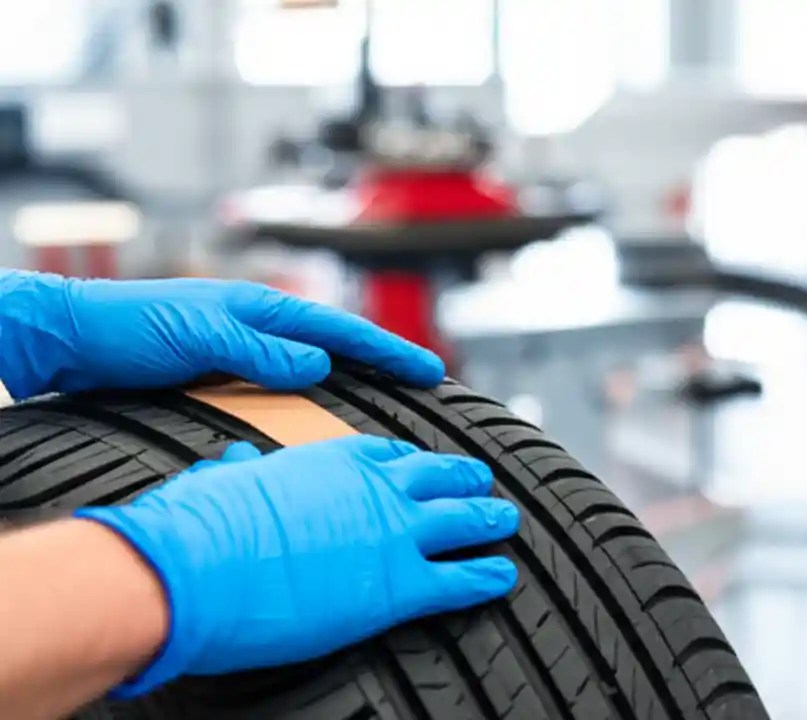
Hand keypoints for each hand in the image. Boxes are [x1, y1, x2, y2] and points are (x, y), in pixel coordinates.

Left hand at [0, 272, 442, 399]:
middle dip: (383, 366)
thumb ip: (260, 350)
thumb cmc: (125, 327)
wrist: (66, 339)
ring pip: (313, 370)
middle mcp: (258, 327)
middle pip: (337, 347)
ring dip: (352, 386)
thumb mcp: (199, 335)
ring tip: (387, 407)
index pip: (341, 330)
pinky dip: (312, 402)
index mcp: (260, 309)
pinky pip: (282, 390)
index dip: (389, 352)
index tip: (430, 372)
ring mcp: (241, 350)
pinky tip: (319, 421)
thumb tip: (318, 365)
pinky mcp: (220, 374)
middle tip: (426, 389)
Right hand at [74, 436, 519, 697]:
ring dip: (489, 519)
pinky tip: (502, 577)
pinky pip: (460, 579)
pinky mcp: (400, 586)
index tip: (424, 464)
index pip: (389, 454)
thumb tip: (236, 461)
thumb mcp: (223, 480)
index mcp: (334, 458)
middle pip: (438, 477)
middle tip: (482, 481)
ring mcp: (395, 534)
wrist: (197, 568)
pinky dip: (486, 578)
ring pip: (463, 520)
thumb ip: (243, 471)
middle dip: (465, 479)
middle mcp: (375, 488)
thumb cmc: (198, 525)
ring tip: (505, 520)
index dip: (412, 461)